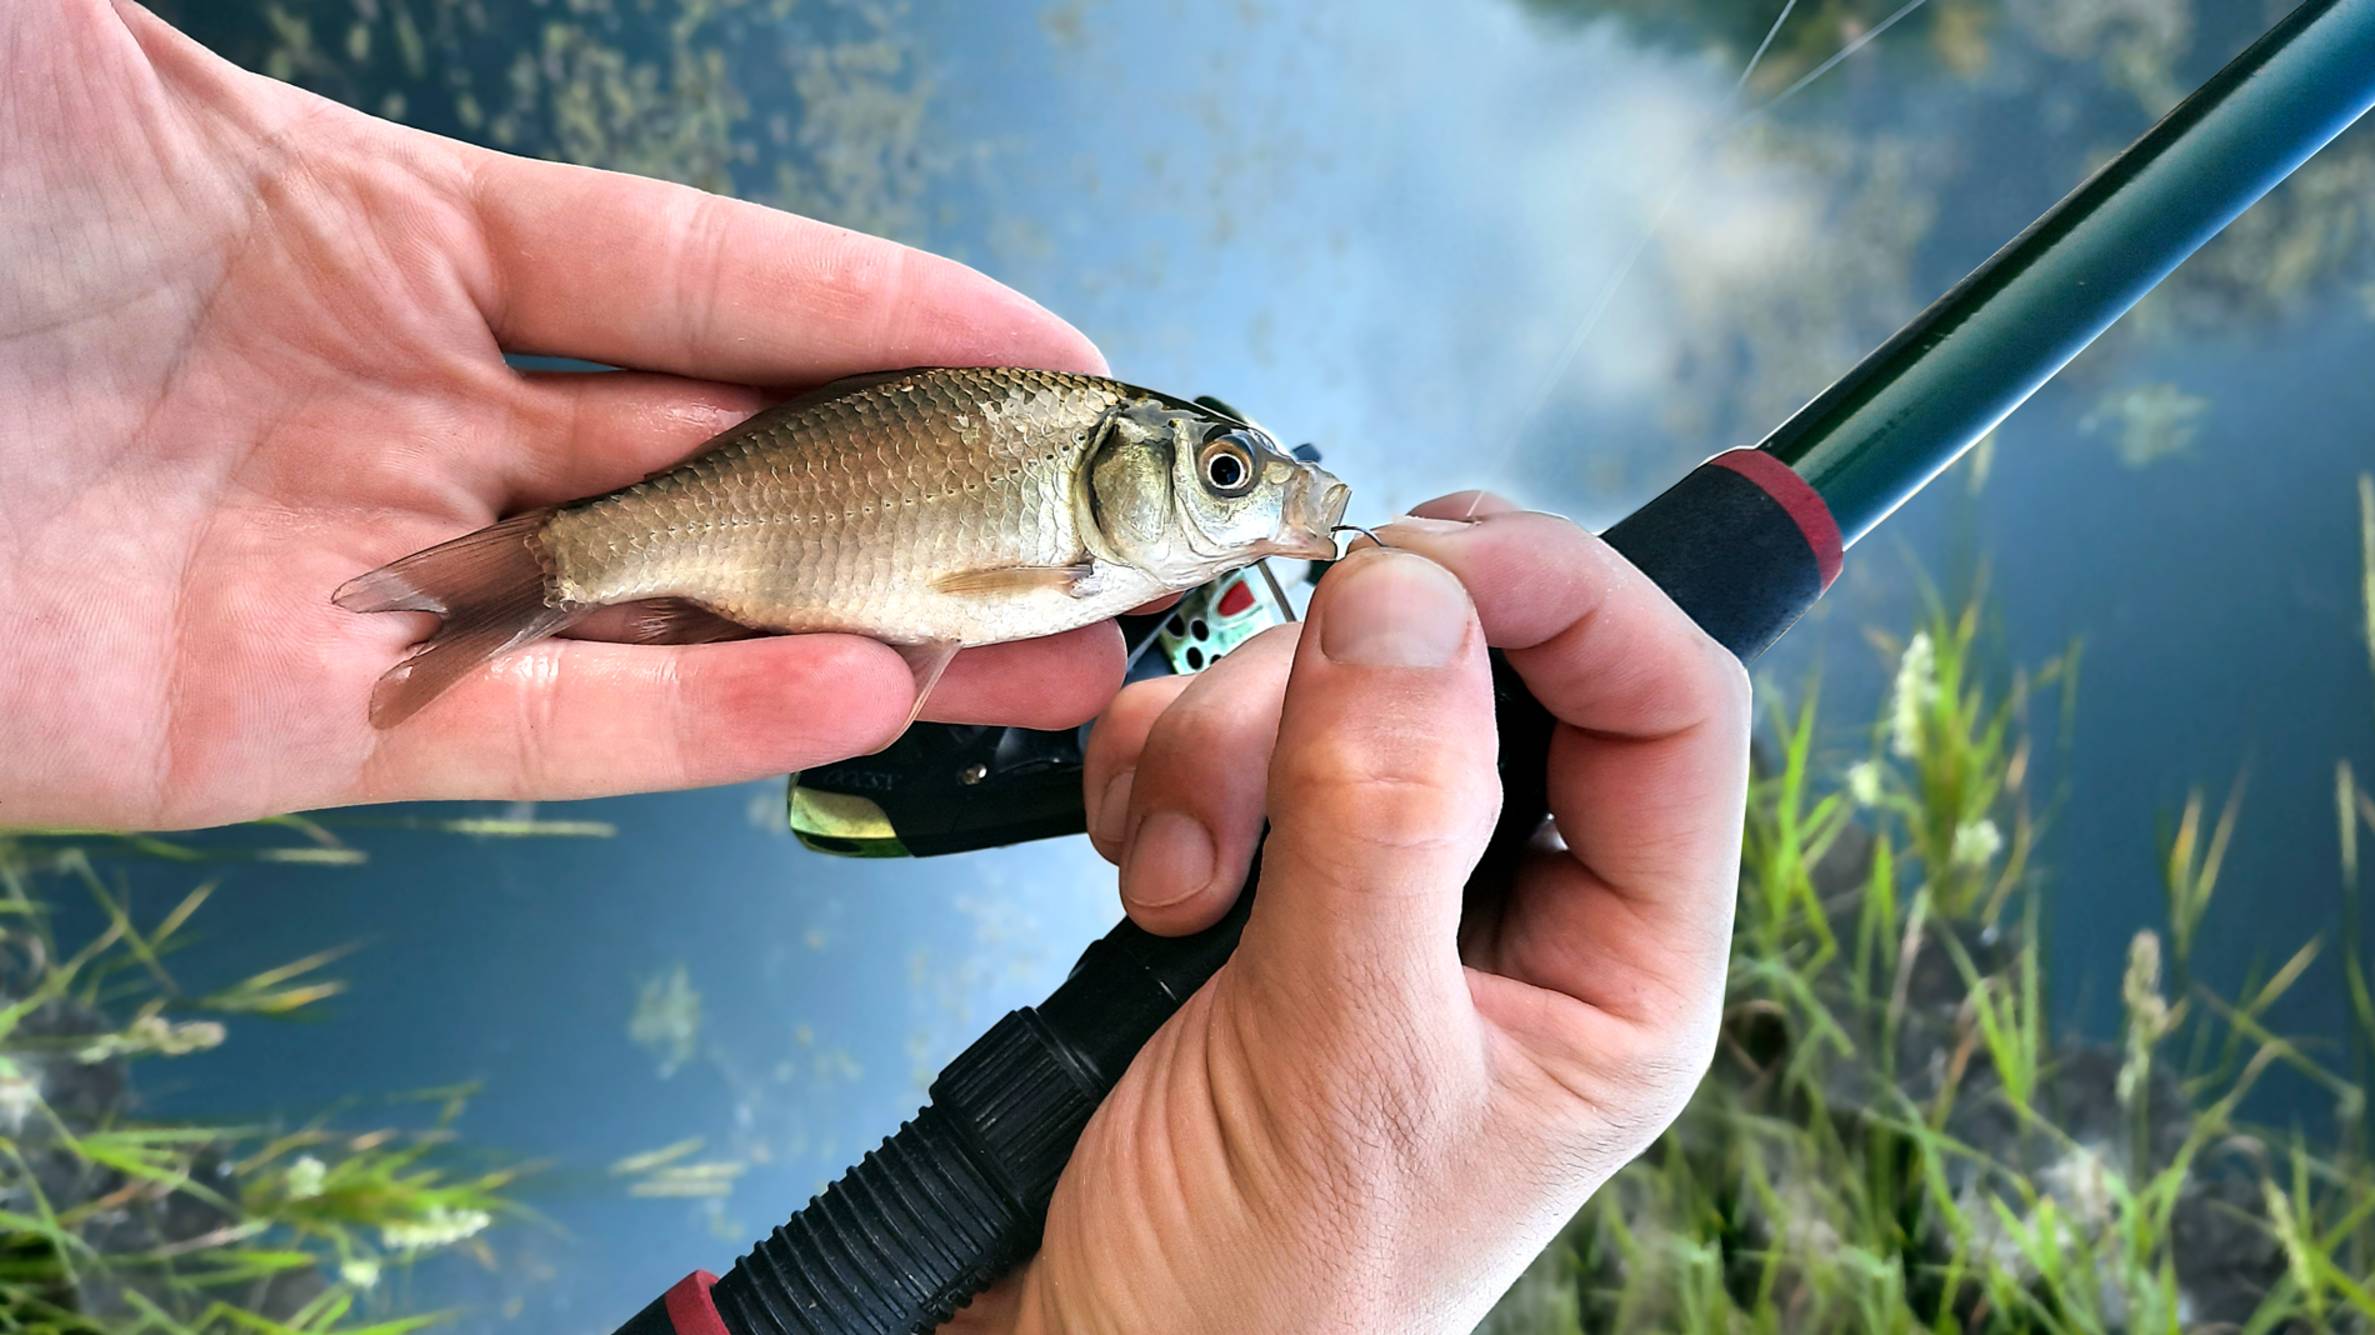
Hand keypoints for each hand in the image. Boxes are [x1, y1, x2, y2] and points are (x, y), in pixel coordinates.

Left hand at [0, 2, 1111, 830]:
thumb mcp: (65, 33)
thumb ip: (196, 10)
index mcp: (378, 229)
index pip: (702, 272)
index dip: (885, 301)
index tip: (1045, 330)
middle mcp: (406, 406)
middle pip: (733, 450)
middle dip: (933, 488)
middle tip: (1101, 523)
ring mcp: (370, 572)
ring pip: (683, 604)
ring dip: (882, 628)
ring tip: (1053, 653)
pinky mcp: (298, 729)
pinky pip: (552, 728)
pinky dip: (711, 720)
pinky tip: (858, 699)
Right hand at [977, 496, 1749, 1330]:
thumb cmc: (1256, 1295)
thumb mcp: (1339, 1064)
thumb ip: (1380, 820)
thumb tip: (1411, 598)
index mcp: (1615, 967)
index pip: (1668, 706)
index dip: (1566, 595)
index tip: (1421, 553)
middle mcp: (1513, 905)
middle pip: (1486, 658)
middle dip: (1338, 680)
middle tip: (1247, 769)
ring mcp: (1380, 877)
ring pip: (1340, 675)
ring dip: (1224, 737)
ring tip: (1174, 883)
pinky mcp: (1262, 866)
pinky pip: (1226, 722)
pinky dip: (1160, 759)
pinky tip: (1138, 868)